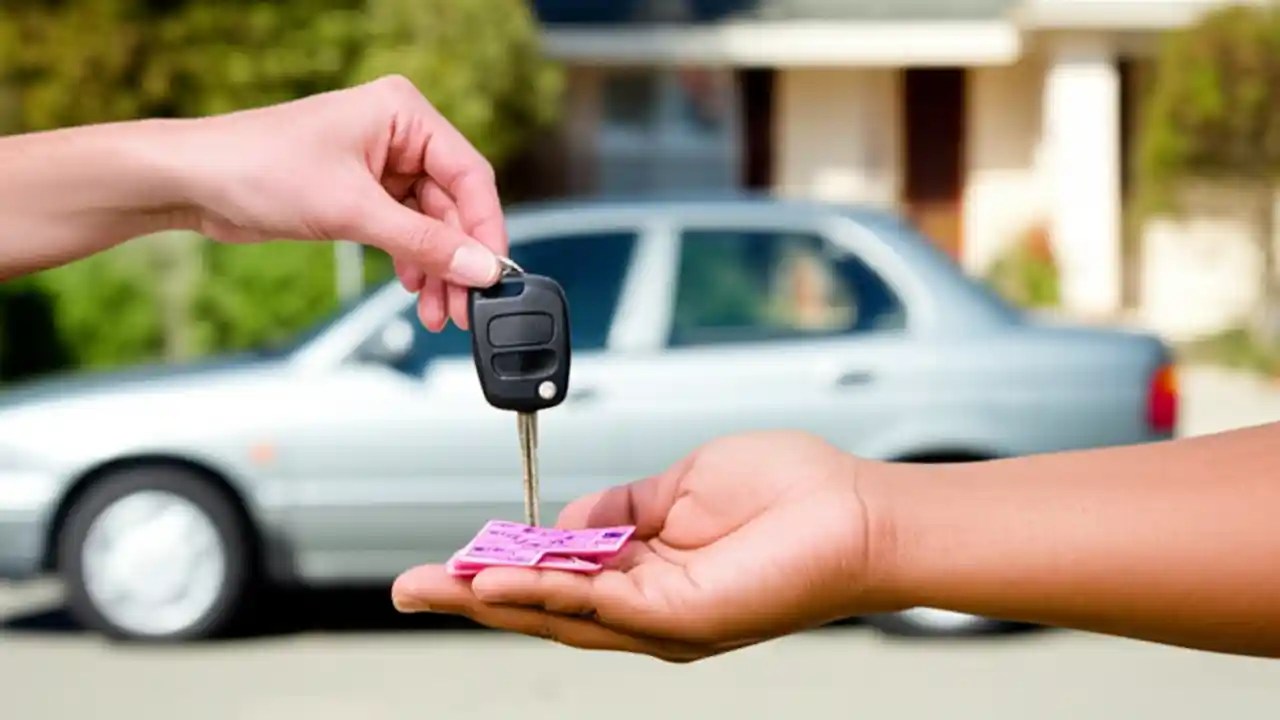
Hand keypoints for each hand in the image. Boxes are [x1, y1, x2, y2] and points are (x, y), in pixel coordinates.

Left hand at [176, 74, 505, 330]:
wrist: (192, 182)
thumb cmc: (256, 167)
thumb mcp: (353, 211)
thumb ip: (424, 243)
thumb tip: (479, 267)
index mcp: (402, 112)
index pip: (469, 174)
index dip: (485, 229)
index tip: (494, 274)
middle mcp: (396, 134)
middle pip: (452, 205)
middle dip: (456, 259)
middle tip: (463, 305)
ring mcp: (378, 163)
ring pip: (430, 224)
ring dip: (435, 268)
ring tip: (437, 309)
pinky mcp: (360, 192)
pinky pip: (404, 230)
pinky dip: (411, 261)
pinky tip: (412, 287)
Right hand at [391, 431, 901, 661]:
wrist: (856, 509)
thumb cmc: (786, 492)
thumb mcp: (679, 485)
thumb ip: (620, 507)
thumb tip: (562, 520)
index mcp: (644, 571)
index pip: (556, 576)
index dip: (501, 566)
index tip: (452, 557)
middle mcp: (646, 605)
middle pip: (543, 607)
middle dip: (473, 596)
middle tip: (408, 589)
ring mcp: (663, 619)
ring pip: (561, 616)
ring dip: (494, 599)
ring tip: (433, 587)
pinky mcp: (684, 619)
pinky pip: (603, 607)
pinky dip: (549, 593)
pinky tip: (504, 579)